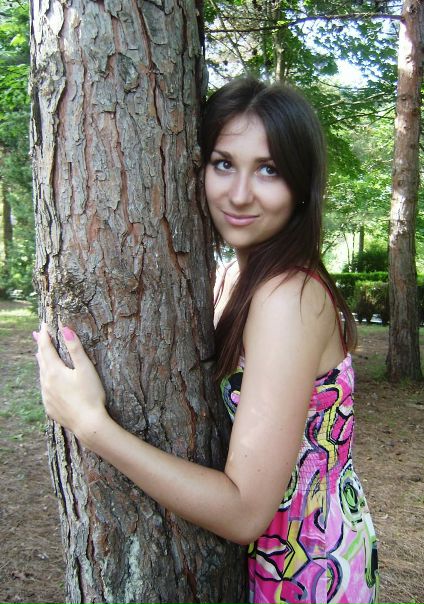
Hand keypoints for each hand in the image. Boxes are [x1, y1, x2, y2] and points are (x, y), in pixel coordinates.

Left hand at [34, 322, 108, 442]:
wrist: (88, 424)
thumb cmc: (90, 395)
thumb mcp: (86, 369)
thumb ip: (75, 348)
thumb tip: (65, 329)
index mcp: (54, 371)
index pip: (46, 348)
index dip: (45, 335)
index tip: (43, 325)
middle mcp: (46, 383)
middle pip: (41, 360)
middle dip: (40, 346)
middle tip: (37, 335)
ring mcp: (47, 396)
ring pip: (41, 375)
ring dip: (41, 363)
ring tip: (40, 355)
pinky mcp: (50, 408)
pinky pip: (44, 390)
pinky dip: (45, 380)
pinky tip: (47, 382)